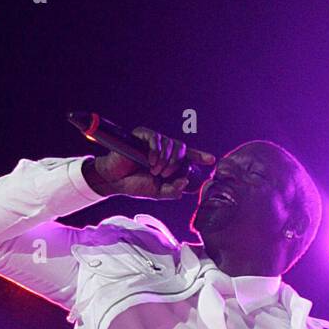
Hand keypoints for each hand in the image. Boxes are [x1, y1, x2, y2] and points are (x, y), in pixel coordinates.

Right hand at [84, 127, 214, 199]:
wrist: (115, 181)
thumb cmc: (135, 185)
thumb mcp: (158, 192)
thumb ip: (173, 190)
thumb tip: (186, 181)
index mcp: (169, 162)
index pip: (188, 157)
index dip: (200, 157)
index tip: (212, 161)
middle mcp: (163, 149)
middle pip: (181, 148)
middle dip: (177, 163)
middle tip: (166, 174)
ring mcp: (153, 141)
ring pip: (170, 143)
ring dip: (165, 160)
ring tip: (154, 170)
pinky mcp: (142, 136)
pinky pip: (156, 138)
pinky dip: (156, 151)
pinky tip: (151, 162)